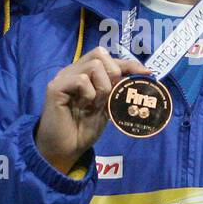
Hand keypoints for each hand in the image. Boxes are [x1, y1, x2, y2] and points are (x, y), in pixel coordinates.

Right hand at [35, 47, 147, 173]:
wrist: (65, 150)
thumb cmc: (83, 129)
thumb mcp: (107, 107)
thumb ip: (116, 91)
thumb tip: (141, 78)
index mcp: (84, 73)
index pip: (108, 58)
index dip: (128, 63)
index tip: (146, 74)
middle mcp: (73, 71)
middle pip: (100, 54)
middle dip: (114, 74)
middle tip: (110, 96)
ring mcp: (63, 77)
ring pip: (94, 66)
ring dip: (102, 87)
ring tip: (95, 105)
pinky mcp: (56, 87)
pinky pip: (82, 80)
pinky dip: (89, 94)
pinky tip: (83, 107)